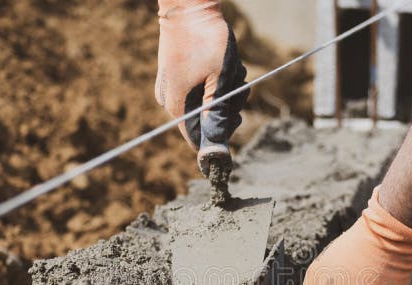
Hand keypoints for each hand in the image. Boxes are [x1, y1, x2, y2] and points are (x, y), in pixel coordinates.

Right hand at [155, 0, 248, 151]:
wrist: (188, 6)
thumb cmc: (206, 41)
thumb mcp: (220, 80)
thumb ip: (217, 113)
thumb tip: (216, 144)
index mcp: (178, 107)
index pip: (198, 140)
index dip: (220, 135)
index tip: (237, 117)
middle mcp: (170, 102)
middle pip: (204, 122)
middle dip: (227, 108)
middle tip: (241, 88)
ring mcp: (171, 88)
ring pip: (205, 104)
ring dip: (225, 92)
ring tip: (233, 71)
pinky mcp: (176, 76)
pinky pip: (199, 89)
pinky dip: (216, 82)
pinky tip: (223, 65)